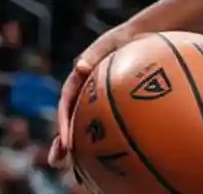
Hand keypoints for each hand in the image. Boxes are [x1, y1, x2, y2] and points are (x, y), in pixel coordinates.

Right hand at [46, 25, 145, 167]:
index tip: (65, 140)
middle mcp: (85, 90)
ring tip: (75, 166)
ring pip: (86, 122)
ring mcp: (98, 97)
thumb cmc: (126, 38)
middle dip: (63, 140)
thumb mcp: (111, 41)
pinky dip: (105, 136)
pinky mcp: (112, 102)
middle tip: (58, 160)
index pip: (66, 101)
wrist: (144, 35)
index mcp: (79, 77)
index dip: (63, 121)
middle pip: (70, 117)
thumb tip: (79, 66)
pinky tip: (111, 153)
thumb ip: (96, 52)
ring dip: (79, 143)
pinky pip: (107, 120)